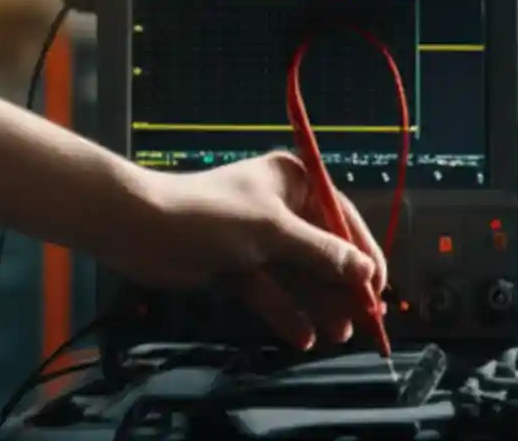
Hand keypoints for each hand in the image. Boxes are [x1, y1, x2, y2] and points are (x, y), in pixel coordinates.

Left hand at [104, 151, 386, 350]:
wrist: (140, 228)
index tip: (378, 287)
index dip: (363, 253)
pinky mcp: (237, 265)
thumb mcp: (273, 231)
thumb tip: (364, 271)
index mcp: (294, 182)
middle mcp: (280, 208)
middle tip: (363, 319)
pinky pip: (271, 291)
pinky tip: (303, 336)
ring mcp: (258, 239)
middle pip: (323, 250)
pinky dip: (285, 312)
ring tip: (338, 334)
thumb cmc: (210, 215)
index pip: (342, 218)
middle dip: (341, 286)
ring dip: (318, 304)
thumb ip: (322, 253)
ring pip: (298, 276)